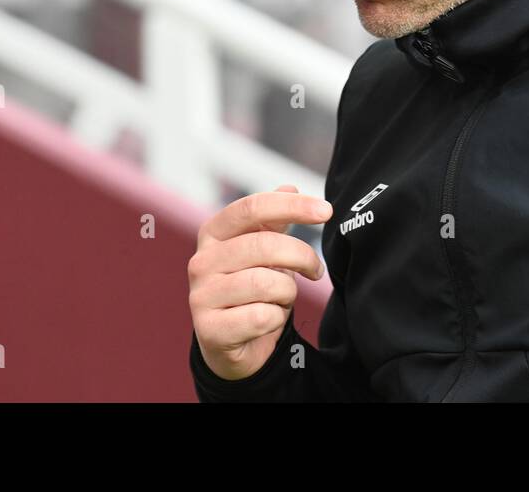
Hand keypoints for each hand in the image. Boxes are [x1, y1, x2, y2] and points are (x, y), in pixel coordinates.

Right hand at [189, 185, 331, 380]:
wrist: (229, 342)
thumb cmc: (249, 288)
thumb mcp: (261, 250)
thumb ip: (273, 221)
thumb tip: (290, 186)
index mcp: (213, 233)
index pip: (251, 207)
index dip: (292, 205)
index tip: (326, 211)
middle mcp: (201, 261)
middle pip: (264, 245)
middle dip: (301, 256)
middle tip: (316, 270)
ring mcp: (202, 296)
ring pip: (265, 283)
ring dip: (288, 292)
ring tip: (284, 297)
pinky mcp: (210, 330)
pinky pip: (262, 317)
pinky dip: (276, 318)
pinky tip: (269, 319)